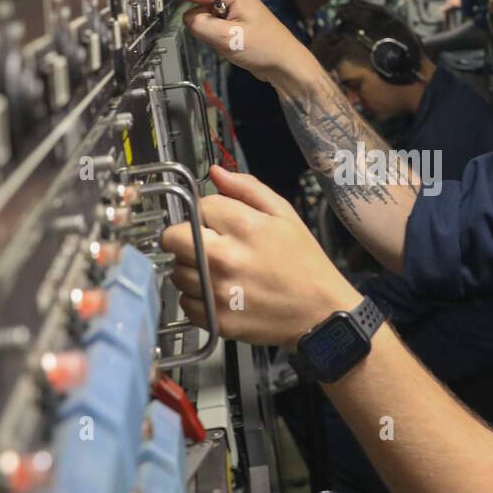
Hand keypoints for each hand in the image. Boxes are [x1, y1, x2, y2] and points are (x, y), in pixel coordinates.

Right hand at [149, 0, 315, 86]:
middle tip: (225, 39)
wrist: (285, 64)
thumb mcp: (228, 38)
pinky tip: (233, 46)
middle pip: (197, 7)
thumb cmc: (265, 49)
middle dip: (203, 26)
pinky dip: (216, 40)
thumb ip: (200, 26)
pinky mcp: (231, 22)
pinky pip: (211, 29)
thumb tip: (189, 20)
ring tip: (233, 43)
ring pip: (202, 21)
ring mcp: (231, 9)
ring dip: (211, 35)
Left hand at [160, 165, 362, 349]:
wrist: (320, 312)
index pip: (200, 206)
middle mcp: (225, 259)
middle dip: (186, 237)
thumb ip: (248, 189)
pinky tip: (220, 292)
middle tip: (208, 245)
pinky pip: (185, 301)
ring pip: (176, 271)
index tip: (222, 223)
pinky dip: (198, 296)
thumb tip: (215, 173)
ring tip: (219, 271)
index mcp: (244, 227)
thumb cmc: (304, 263)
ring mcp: (218, 292)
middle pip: (172, 238)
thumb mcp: (284, 215)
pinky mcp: (216, 319)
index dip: (209, 212)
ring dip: (191, 268)